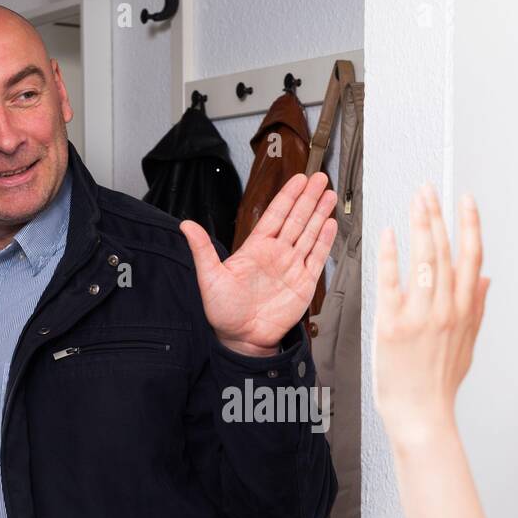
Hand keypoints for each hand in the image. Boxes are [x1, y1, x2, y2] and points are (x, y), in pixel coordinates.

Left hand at [180, 172, 337, 355]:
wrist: (242, 339)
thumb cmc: (224, 312)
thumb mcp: (209, 278)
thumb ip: (202, 250)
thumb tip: (186, 225)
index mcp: (255, 248)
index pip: (275, 215)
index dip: (288, 196)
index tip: (298, 180)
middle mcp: (276, 254)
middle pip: (297, 219)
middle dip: (308, 198)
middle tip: (319, 178)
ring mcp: (292, 267)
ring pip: (309, 234)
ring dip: (320, 214)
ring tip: (328, 195)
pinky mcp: (304, 283)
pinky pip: (317, 258)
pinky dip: (325, 241)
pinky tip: (330, 225)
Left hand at [373, 184, 490, 446]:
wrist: (421, 415)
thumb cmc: (440, 384)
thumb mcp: (467, 344)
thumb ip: (476, 308)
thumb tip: (486, 279)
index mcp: (464, 311)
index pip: (472, 257)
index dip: (469, 225)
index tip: (465, 200)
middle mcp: (445, 309)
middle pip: (446, 250)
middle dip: (438, 215)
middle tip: (428, 190)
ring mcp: (419, 316)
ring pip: (423, 259)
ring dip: (419, 225)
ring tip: (414, 201)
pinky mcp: (392, 325)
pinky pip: (391, 282)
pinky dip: (390, 255)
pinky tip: (388, 234)